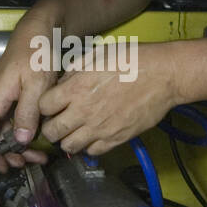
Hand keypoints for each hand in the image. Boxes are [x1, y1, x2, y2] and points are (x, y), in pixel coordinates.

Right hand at [0, 7, 59, 171]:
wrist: (39, 31)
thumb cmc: (36, 53)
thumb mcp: (36, 84)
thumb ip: (27, 112)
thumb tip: (20, 139)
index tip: (5, 167)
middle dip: (10, 154)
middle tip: (33, 161)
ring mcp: (3, 100)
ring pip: (5, 131)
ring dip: (20, 145)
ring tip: (41, 154)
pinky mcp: (13, 98)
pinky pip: (14, 121)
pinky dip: (25, 132)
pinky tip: (41, 137)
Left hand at [37, 40, 181, 155]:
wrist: (163, 75)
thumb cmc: (132, 59)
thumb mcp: (96, 55)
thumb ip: (74, 71)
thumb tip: (62, 85)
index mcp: (76, 88)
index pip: (43, 106)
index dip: (45, 106)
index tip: (51, 104)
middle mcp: (84, 111)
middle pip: (51, 132)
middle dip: (51, 127)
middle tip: (58, 121)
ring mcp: (100, 128)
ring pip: (69, 147)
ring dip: (67, 140)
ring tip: (74, 131)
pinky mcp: (116, 139)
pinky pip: (93, 152)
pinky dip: (89, 147)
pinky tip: (93, 135)